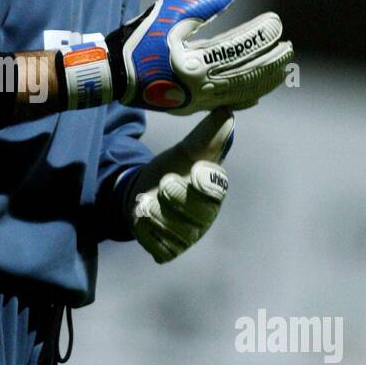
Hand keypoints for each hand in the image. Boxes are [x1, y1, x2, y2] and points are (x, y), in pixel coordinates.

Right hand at [105, 0, 292, 113]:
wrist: (111, 74)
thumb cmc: (136, 40)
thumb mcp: (166, 13)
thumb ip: (199, 2)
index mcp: (193, 64)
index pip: (238, 49)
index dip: (259, 36)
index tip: (276, 24)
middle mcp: (199, 87)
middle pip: (245, 74)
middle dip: (270, 60)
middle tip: (289, 48)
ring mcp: (196, 100)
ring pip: (240, 90)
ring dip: (264, 79)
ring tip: (282, 68)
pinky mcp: (190, 105)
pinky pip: (225, 103)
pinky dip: (244, 97)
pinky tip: (257, 95)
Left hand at [126, 108, 233, 263]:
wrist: (143, 192)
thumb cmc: (172, 169)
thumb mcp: (185, 151)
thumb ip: (205, 135)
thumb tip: (225, 113)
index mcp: (213, 192)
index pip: (217, 192)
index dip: (206, 183)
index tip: (194, 170)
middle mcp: (204, 218)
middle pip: (196, 214)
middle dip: (176, 197)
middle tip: (162, 183)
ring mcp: (186, 237)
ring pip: (174, 232)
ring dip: (155, 214)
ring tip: (144, 202)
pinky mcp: (167, 251)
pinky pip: (158, 247)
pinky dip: (145, 232)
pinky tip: (140, 219)